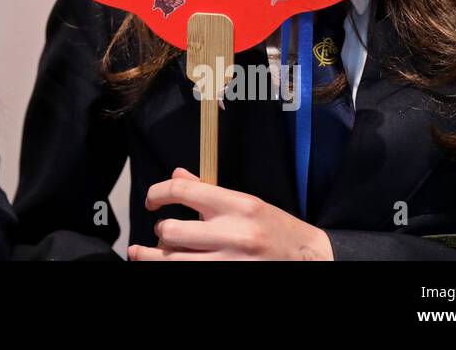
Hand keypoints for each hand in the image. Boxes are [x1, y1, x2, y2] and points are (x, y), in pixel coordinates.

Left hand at [128, 167, 332, 260]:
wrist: (311, 259)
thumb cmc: (276, 230)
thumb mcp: (247, 203)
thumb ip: (208, 191)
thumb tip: (176, 177)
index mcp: (238, 205)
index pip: (183, 192)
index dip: (157, 194)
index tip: (151, 201)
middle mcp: (234, 234)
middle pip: (172, 232)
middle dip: (160, 232)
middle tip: (161, 233)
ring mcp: (232, 262)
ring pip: (174, 260)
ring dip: (155, 256)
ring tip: (144, 253)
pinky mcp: (232, 278)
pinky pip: (190, 273)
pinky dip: (174, 268)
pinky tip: (166, 265)